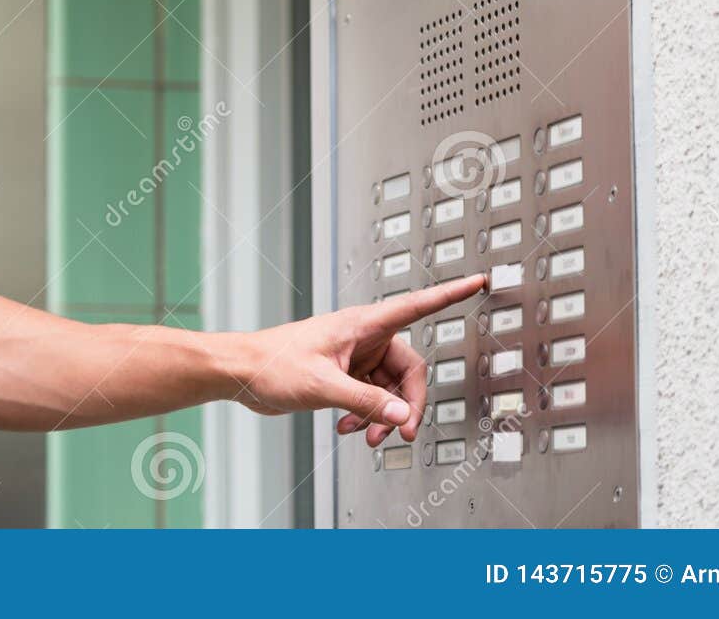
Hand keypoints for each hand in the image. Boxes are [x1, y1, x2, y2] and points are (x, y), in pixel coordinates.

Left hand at [227, 273, 487, 446]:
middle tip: (402, 433)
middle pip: (408, 370)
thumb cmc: (271, 364)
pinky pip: (371, 397)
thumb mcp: (323, 386)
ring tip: (366, 437)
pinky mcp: (343, 375)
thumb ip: (366, 402)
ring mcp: (354, 357)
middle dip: (407, 404)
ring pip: (390, 389)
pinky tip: (350, 428)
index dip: (450, 294)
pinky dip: (366, 415)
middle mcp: (363, 338)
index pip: (417, 306)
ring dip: (384, 416)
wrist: (241, 374)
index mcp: (362, 325)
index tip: (477, 281)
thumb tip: (402, 417)